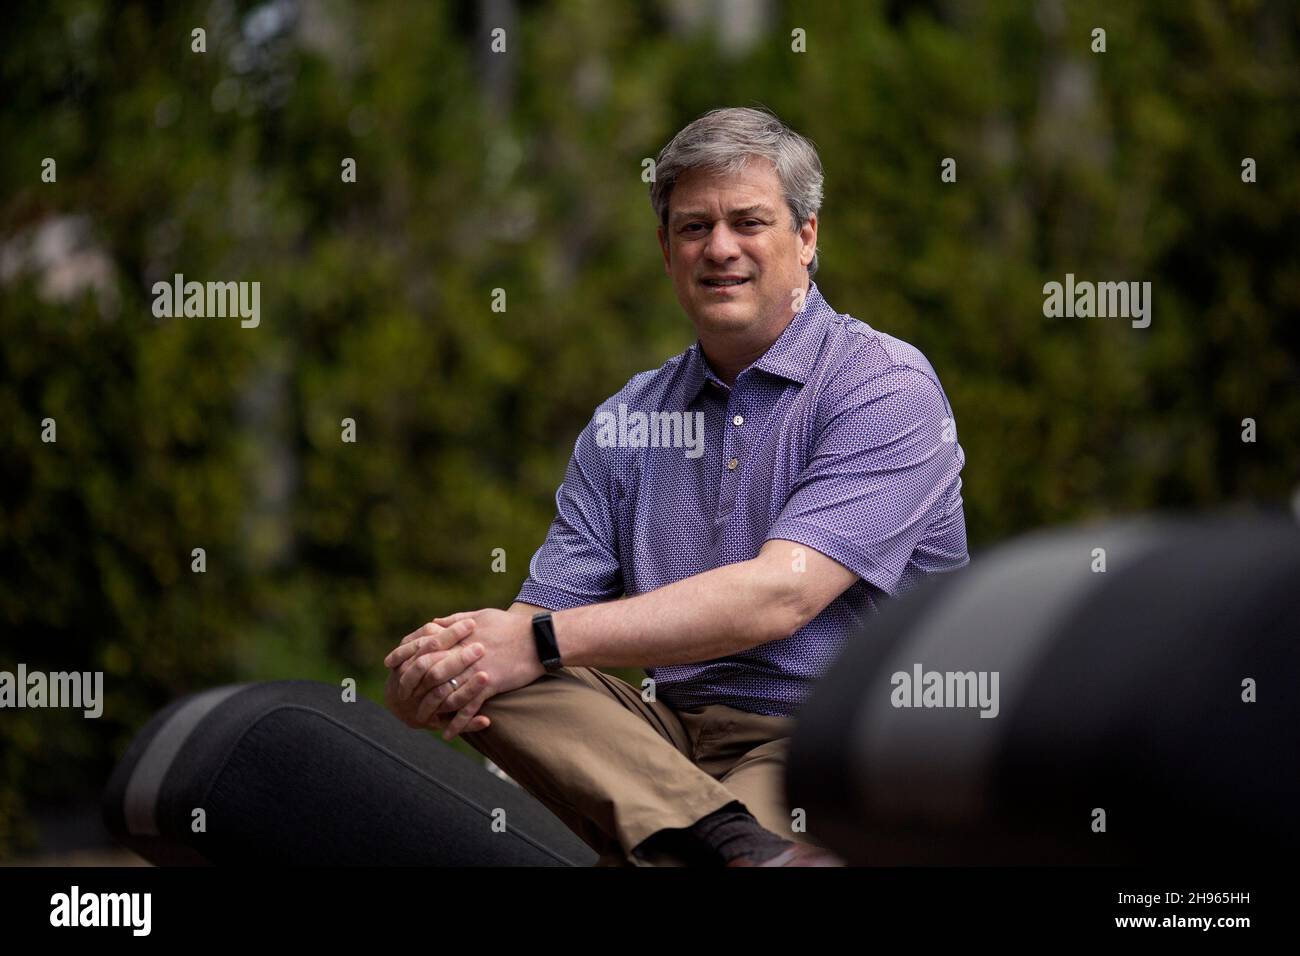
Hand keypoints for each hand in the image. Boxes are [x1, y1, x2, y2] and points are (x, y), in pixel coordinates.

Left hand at [391, 607, 545, 740]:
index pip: (423, 645)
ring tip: (420, 720)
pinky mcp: (490, 685)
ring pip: (445, 692)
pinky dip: (457, 723)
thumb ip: (454, 621)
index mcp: (458, 635)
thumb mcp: (481, 616)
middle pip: (428, 671)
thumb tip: (433, 623)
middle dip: (412, 685)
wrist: (539, 638)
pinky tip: (447, 733)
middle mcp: (463, 652)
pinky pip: (468, 707)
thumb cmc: (511, 625)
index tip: (390, 664)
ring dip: (431, 708)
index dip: (404, 655)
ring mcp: (475, 670)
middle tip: (399, 697)